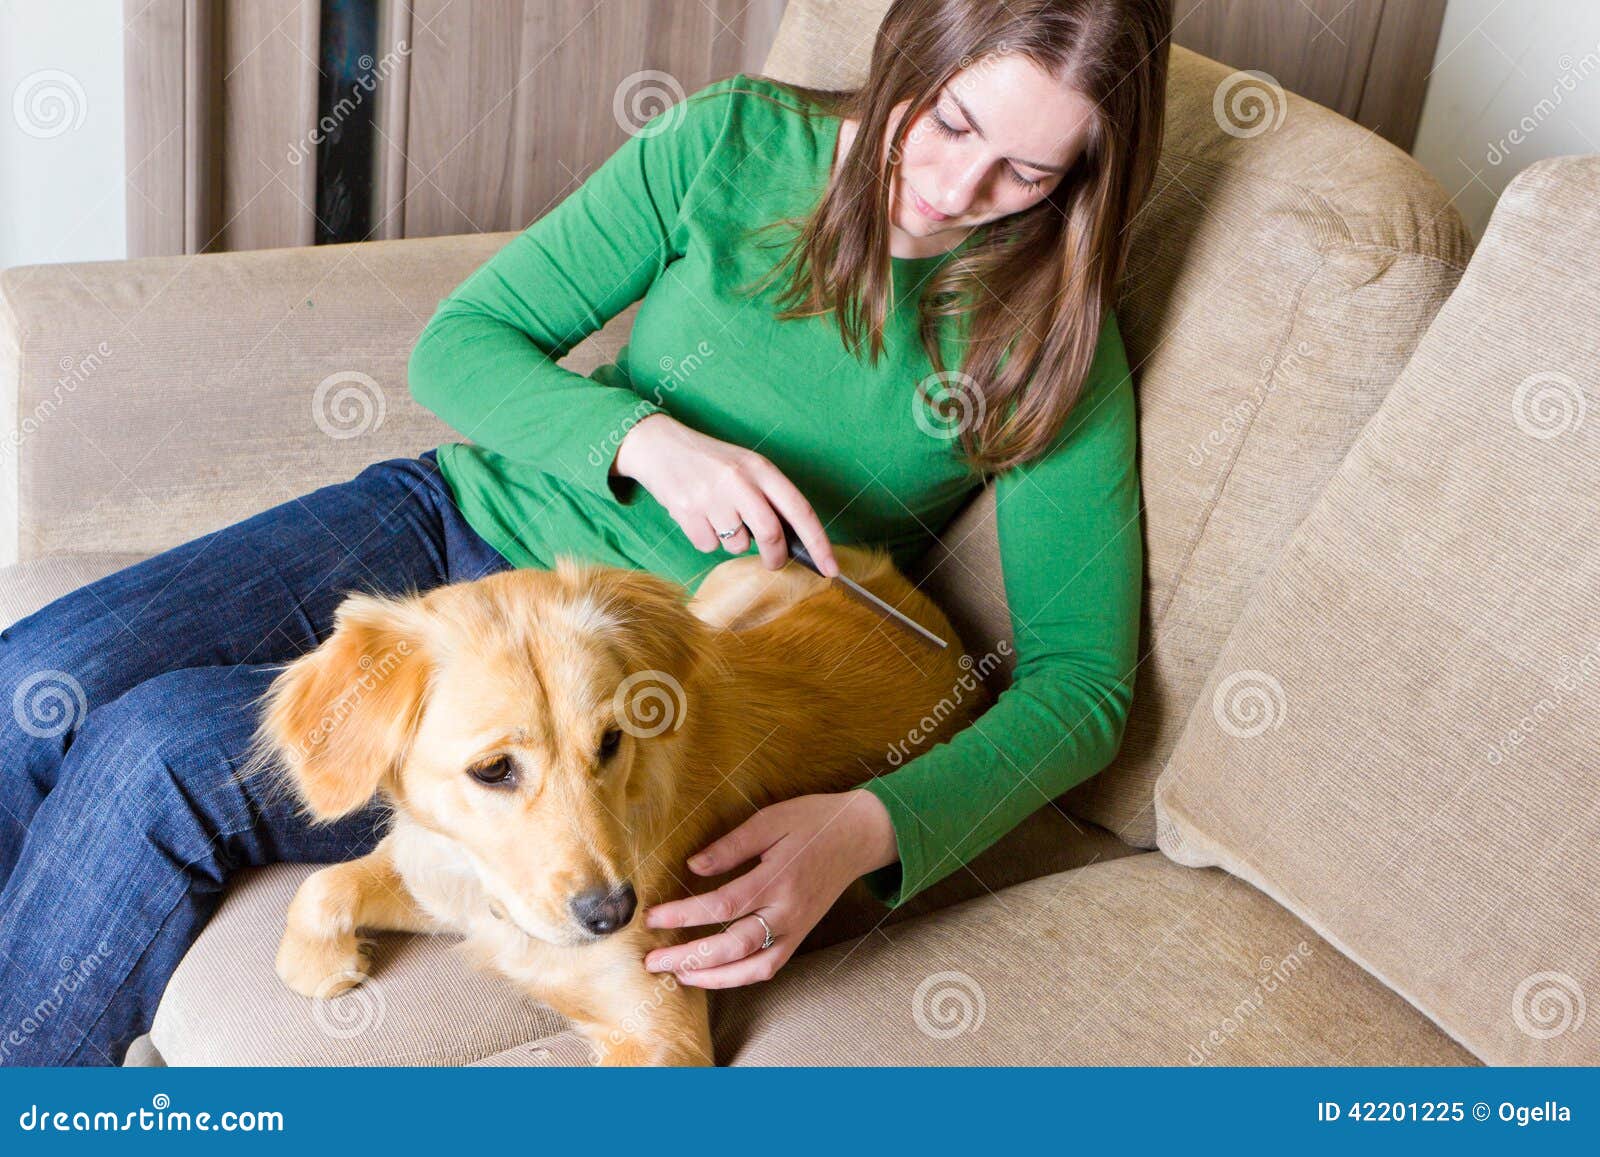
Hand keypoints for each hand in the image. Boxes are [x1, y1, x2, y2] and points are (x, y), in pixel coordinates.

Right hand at [612, 412, 838, 575]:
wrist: (658, 445)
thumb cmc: (710, 462)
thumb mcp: (745, 467)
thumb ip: (769, 498)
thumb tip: (794, 541)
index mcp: (760, 467)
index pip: (799, 510)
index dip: (819, 543)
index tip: (830, 569)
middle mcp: (738, 480)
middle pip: (771, 534)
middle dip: (775, 557)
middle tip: (773, 562)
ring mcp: (711, 496)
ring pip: (737, 544)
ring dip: (733, 541)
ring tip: (718, 516)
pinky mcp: (686, 511)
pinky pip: (708, 545)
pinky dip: (706, 539)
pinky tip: (698, 516)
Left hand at [640, 789, 896, 987]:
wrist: (860, 835)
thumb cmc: (813, 821)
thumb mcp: (771, 820)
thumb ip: (732, 845)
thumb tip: (694, 867)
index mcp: (777, 879)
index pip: (722, 906)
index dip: (684, 915)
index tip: (653, 918)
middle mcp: (787, 911)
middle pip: (733, 946)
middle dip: (690, 957)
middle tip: (653, 961)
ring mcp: (797, 928)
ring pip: (753, 968)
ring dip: (713, 978)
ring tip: (679, 975)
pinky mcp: (801, 935)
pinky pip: (770, 966)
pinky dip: (740, 977)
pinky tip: (715, 974)